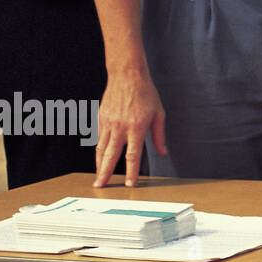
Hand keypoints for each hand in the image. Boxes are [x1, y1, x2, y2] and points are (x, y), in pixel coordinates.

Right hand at [93, 67, 166, 187]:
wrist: (127, 75)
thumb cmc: (146, 93)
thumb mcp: (159, 113)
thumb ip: (159, 135)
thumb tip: (163, 152)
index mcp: (136, 126)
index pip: (133, 154)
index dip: (132, 171)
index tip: (130, 184)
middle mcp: (120, 127)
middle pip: (111, 155)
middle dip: (105, 173)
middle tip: (100, 187)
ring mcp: (108, 123)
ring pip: (101, 148)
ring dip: (99, 164)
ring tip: (99, 178)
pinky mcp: (101, 119)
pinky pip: (99, 139)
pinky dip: (99, 151)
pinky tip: (100, 158)